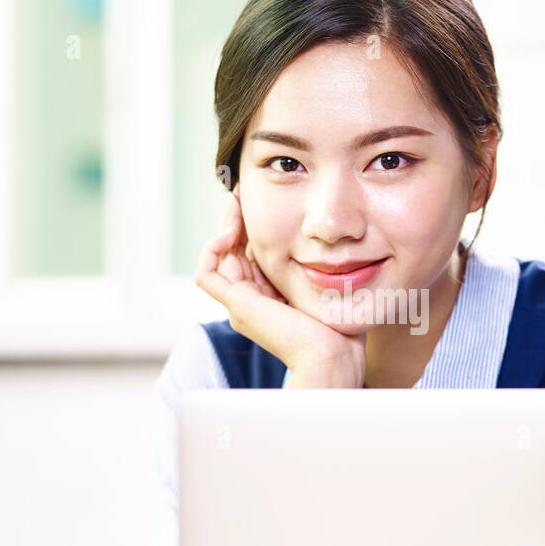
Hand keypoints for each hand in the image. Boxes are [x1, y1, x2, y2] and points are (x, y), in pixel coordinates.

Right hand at [195, 195, 364, 386]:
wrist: (332, 354)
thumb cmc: (338, 326)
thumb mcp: (324, 284)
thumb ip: (316, 265)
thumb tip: (324, 238)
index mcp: (268, 298)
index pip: (250, 254)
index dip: (252, 226)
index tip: (261, 199)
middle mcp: (250, 302)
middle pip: (232, 252)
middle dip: (238, 220)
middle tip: (244, 191)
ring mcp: (240, 306)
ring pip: (219, 258)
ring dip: (226, 226)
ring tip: (239, 201)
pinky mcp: (237, 307)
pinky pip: (206, 273)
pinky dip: (213, 249)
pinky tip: (232, 229)